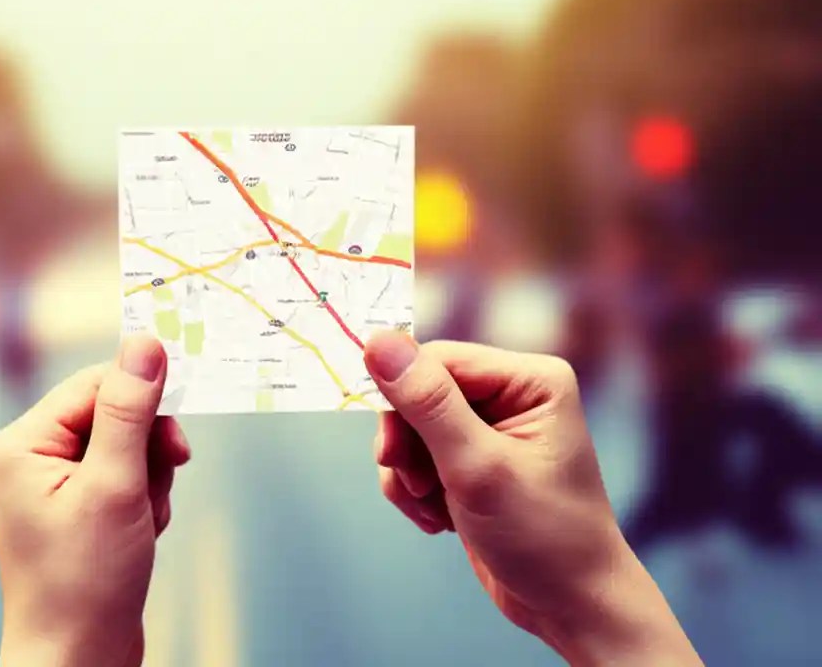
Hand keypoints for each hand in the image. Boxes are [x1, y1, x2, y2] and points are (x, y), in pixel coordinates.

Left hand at [0, 335, 188, 666]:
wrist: (78, 661)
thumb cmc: (86, 582)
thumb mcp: (115, 487)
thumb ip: (131, 410)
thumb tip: (146, 342)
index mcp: (21, 443)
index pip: (94, 384)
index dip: (142, 400)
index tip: (175, 437)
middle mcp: (31, 457)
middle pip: (114, 413)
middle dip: (146, 452)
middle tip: (151, 491)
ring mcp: (54, 484)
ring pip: (129, 446)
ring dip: (150, 481)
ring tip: (141, 524)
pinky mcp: (79, 508)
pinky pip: (127, 478)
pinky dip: (145, 502)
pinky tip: (140, 536)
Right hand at [364, 332, 699, 665]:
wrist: (570, 606)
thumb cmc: (543, 537)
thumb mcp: (478, 468)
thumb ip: (426, 403)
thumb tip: (377, 340)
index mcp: (531, 379)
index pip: (438, 359)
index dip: (403, 400)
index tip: (390, 452)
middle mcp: (513, 394)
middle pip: (419, 392)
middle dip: (406, 445)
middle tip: (415, 486)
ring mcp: (491, 428)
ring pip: (411, 427)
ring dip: (407, 473)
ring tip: (432, 509)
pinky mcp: (472, 459)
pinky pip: (418, 455)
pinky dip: (415, 489)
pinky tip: (437, 519)